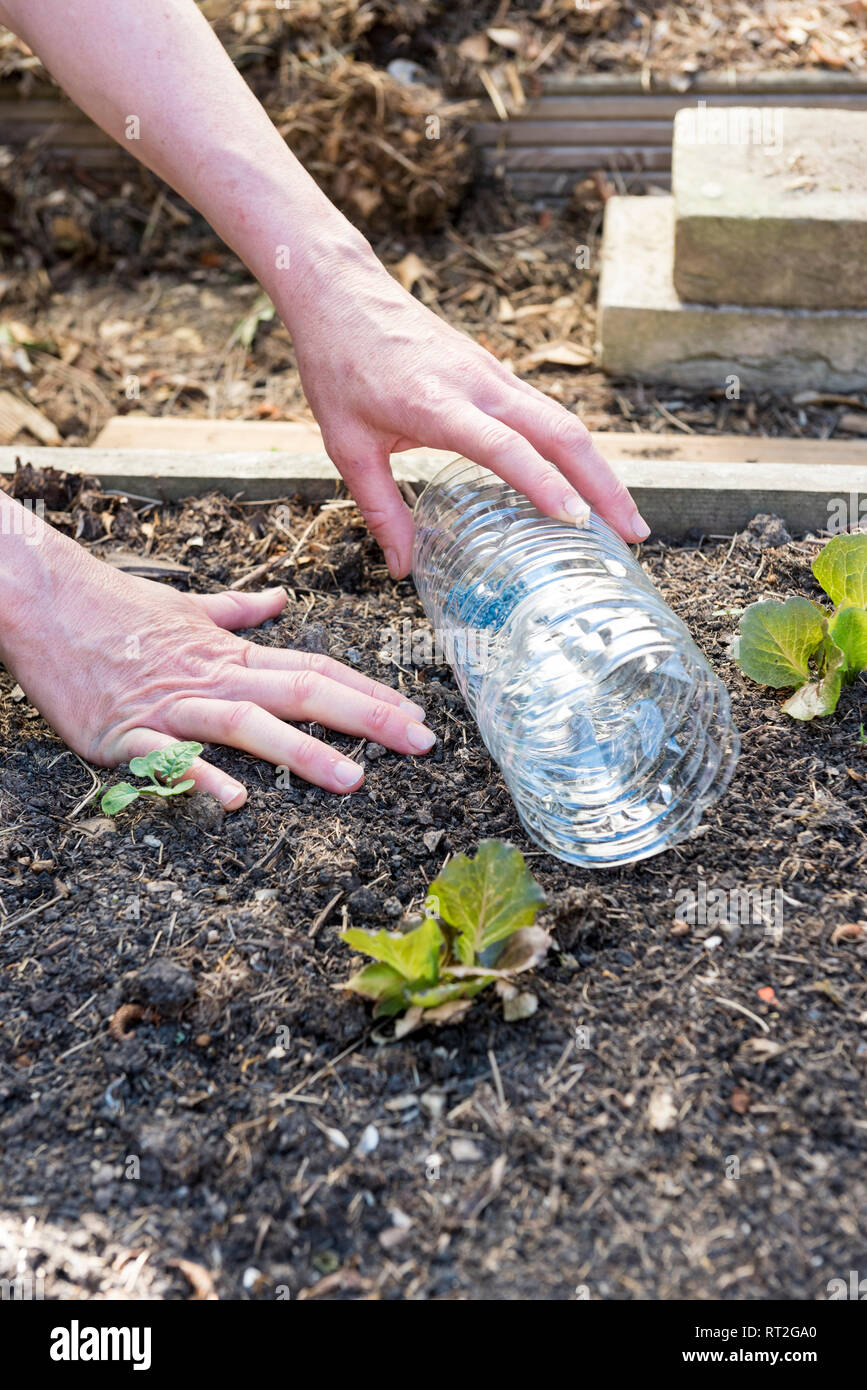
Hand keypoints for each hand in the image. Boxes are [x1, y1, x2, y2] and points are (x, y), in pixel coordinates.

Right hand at [0, 531, 433, 807]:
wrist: (42, 599)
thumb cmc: (113, 607)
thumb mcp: (186, 607)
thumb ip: (238, 612)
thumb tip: (280, 599)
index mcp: (231, 655)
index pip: (316, 672)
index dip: (369, 694)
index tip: (416, 714)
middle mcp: (213, 677)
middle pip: (302, 693)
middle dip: (367, 719)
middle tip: (422, 742)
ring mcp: (171, 704)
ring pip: (247, 725)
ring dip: (302, 752)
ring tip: (353, 779)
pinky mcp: (126, 731)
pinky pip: (168, 758)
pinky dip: (200, 776)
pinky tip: (235, 800)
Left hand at [286, 242, 649, 578]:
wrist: (342, 293)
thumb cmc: (339, 366)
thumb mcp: (347, 446)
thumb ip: (380, 509)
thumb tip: (402, 571)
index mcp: (437, 403)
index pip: (504, 446)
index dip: (544, 483)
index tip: (578, 520)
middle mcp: (478, 385)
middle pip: (561, 432)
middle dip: (605, 484)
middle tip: (634, 534)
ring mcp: (494, 375)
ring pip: (564, 421)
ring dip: (600, 469)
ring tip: (625, 519)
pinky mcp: (497, 373)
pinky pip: (548, 413)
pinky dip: (576, 450)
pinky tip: (587, 484)